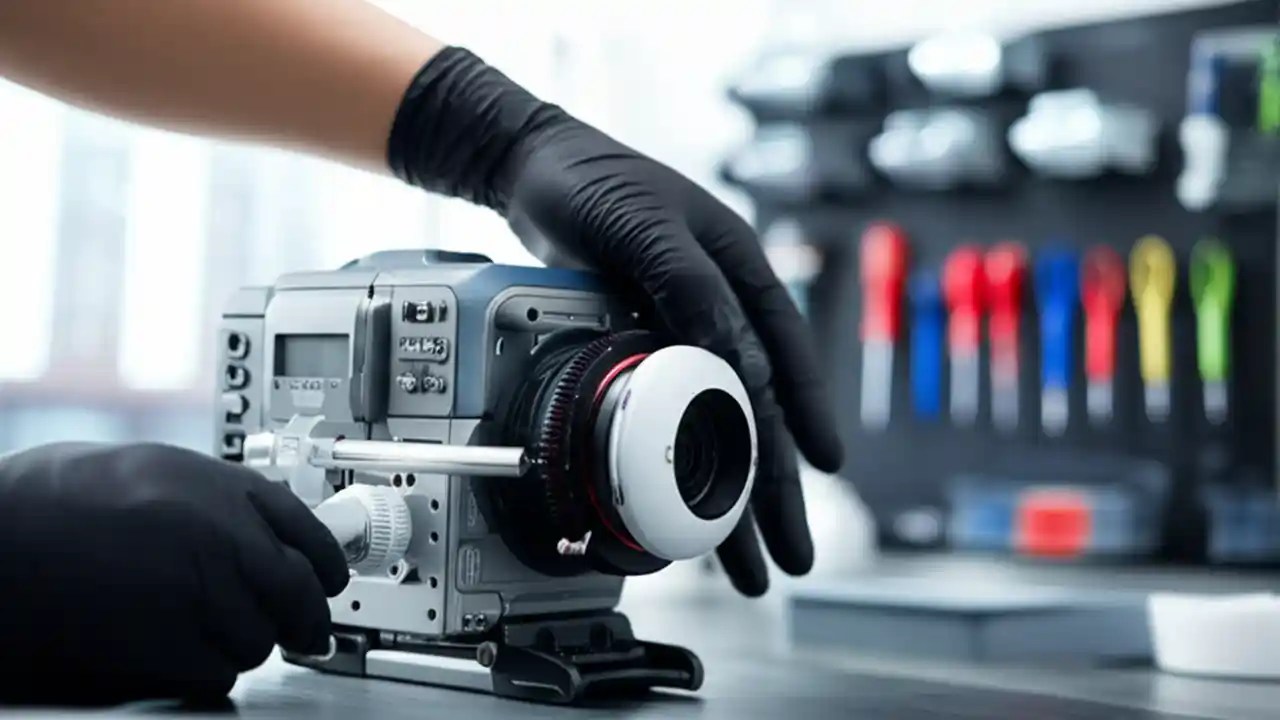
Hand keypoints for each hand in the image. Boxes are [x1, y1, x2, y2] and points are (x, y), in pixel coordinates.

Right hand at [0, 442, 348, 704]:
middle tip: (308, 628)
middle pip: (298, 590)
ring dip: (249, 641)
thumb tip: (264, 531)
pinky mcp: (166, 645)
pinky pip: (220, 670)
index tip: (332, 578)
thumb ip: (216, 500)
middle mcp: (219, 534)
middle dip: (306, 614)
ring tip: (213, 630)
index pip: (306, 528)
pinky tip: (182, 652)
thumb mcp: (152, 472)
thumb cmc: (53, 502)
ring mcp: (197, 590)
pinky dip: (210, 669)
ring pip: (261, 637)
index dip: (327, 561)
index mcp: (217, 484)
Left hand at [389, 47, 843, 595]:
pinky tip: (685, 494)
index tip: (824, 470)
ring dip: (728, 486)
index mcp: (737, 270)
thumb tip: (730, 359)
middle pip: (756, 407)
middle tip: (790, 554)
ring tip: (741, 555)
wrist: (526, 167)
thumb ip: (688, 286)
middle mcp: (717, 304)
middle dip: (773, 486)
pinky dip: (683, 458)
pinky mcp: (639, 339)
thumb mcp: (644, 226)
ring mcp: (678, 325)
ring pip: (715, 420)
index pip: (782, 356)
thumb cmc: (591, 181)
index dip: (806, 416)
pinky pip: (671, 410)